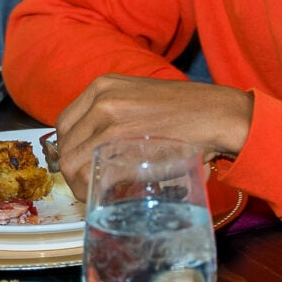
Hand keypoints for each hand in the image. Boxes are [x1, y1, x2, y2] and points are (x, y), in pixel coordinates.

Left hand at [52, 75, 253, 202]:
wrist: (216, 114)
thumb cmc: (184, 111)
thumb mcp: (139, 97)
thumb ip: (114, 114)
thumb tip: (96, 144)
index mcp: (102, 86)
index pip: (65, 123)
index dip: (69, 148)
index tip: (80, 165)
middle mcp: (100, 99)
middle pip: (65, 144)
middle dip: (72, 169)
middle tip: (88, 185)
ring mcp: (109, 121)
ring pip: (71, 161)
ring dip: (78, 183)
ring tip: (95, 193)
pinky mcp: (121, 143)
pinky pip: (90, 173)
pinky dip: (91, 189)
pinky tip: (103, 195)